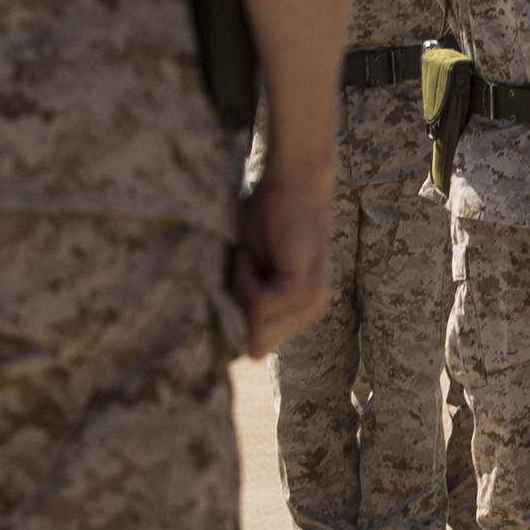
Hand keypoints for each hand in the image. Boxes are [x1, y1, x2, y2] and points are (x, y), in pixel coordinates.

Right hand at [232, 169, 330, 357]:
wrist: (292, 183)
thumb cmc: (266, 218)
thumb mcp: (247, 269)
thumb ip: (241, 303)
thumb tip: (218, 342)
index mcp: (298, 312)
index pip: (258, 346)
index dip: (235, 323)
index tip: (231, 286)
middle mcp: (310, 313)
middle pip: (255, 345)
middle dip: (239, 310)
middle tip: (243, 269)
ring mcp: (312, 303)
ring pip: (255, 326)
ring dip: (241, 292)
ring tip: (249, 257)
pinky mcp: (304, 290)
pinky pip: (259, 305)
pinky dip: (246, 280)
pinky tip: (252, 254)